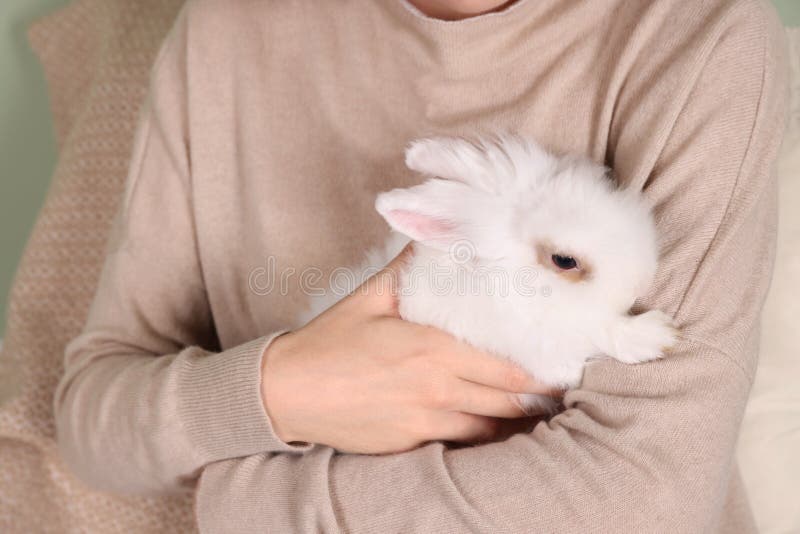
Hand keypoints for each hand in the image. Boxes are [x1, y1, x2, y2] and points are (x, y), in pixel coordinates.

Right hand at [260, 245, 560, 454]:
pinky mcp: (412, 443)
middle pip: (509, 401)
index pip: (508, 367)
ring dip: (517, 418)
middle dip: (542, 397)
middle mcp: (437, 390)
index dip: (544, 372)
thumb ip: (412, 268)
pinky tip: (494, 424)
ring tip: (540, 408)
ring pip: (491, 427)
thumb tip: (440, 234)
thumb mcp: (371, 297)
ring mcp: (426, 422)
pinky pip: (462, 442)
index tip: (566, 365)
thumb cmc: (330, 342)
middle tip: (565, 388)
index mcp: (433, 350)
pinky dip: (483, 433)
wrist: (288, 393)